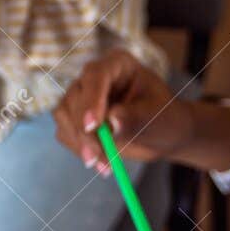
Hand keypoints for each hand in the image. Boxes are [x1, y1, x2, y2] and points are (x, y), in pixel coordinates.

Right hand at [53, 49, 188, 171]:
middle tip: (100, 157)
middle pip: (75, 98)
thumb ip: (136, 118)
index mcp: (118, 65)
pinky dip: (80, 150)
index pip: (96, 76)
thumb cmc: (165, 120)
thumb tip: (112, 121)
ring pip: (64, 115)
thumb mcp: (158, 119)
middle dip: (85, 131)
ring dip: (81, 143)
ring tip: (105, 165)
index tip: (93, 126)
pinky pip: (65, 132)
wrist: (162, 135)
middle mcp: (94, 77)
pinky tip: (101, 162)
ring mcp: (81, 96)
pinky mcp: (74, 117)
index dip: (91, 99)